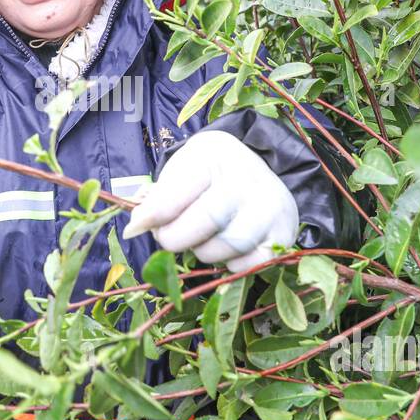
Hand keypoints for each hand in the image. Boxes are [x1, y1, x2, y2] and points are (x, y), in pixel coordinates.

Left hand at [121, 130, 297, 272]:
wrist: (254, 173)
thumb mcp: (180, 172)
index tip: (135, 228)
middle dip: (174, 238)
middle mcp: (249, 176)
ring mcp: (271, 205)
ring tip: (201, 238)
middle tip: (168, 237)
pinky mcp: (284, 233)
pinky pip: (248, 265)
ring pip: (224, 247)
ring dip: (202, 252)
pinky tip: (227, 247)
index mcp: (215, 154)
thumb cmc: (208, 175)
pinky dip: (230, 264)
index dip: (152, 217)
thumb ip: (157, 197)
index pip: (176, 194)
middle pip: (203, 222)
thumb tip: (134, 228)